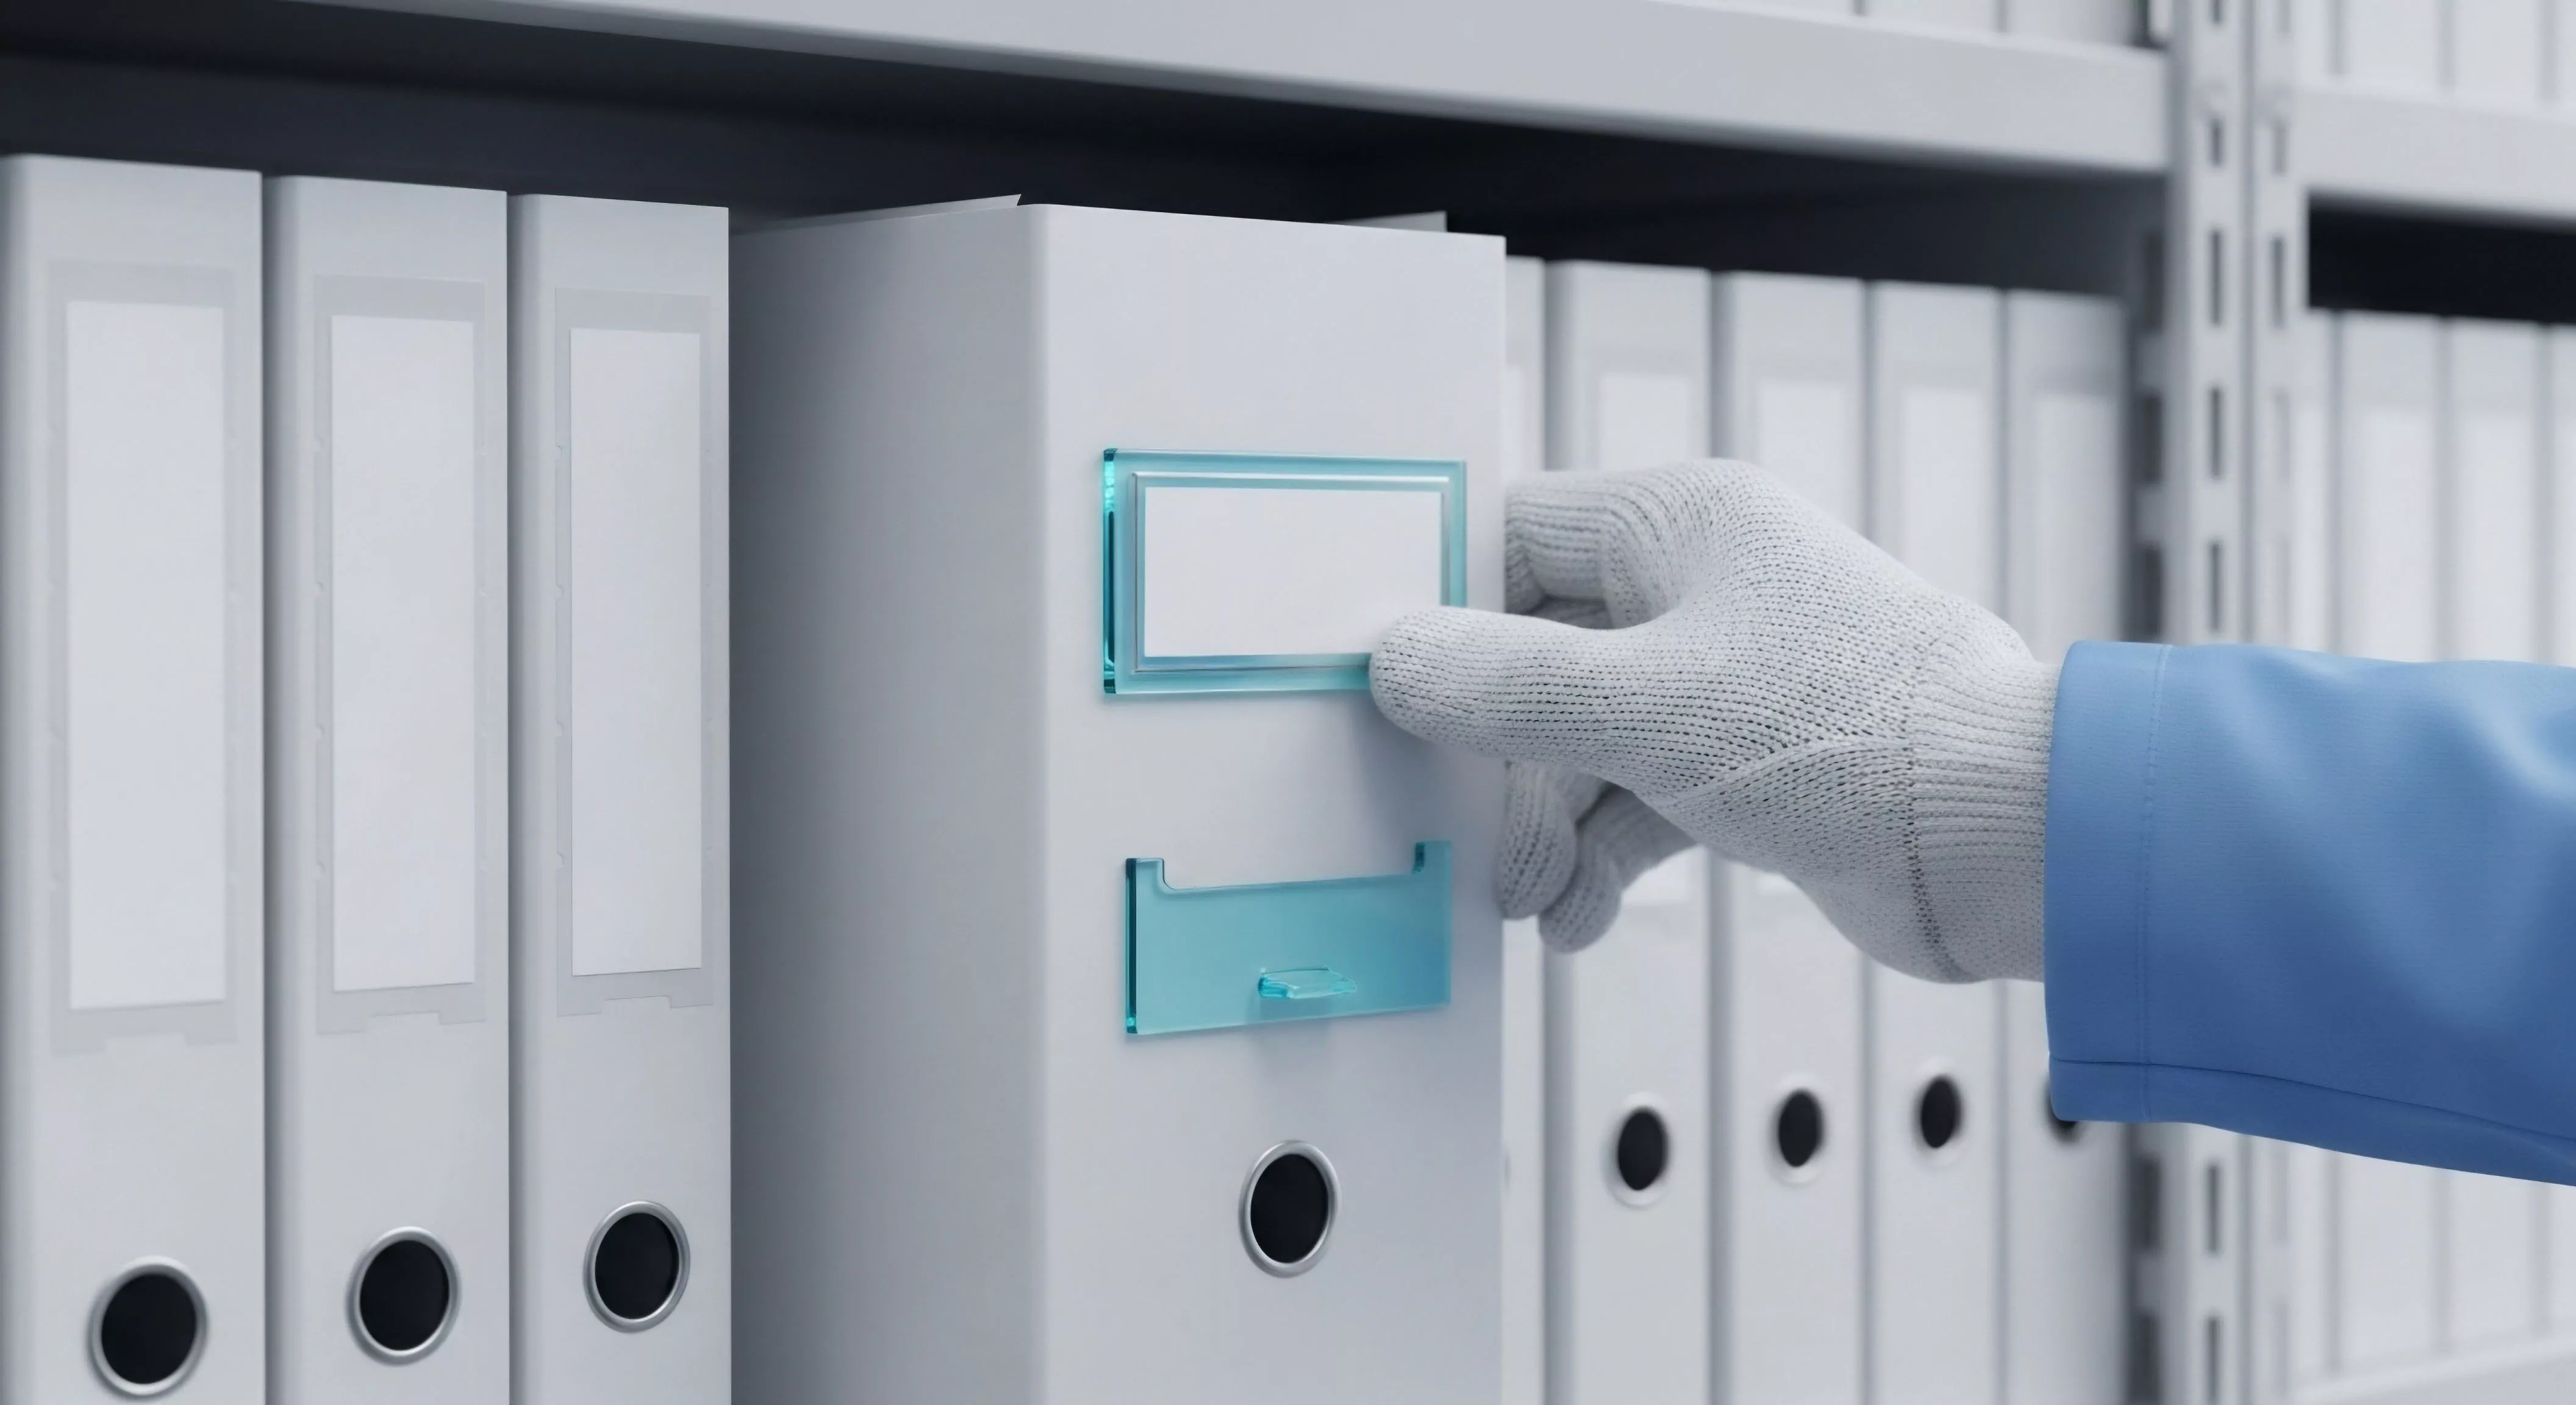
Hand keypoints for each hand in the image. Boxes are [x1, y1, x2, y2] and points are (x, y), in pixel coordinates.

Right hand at [1369, 461, 2053, 981]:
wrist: (2012, 839)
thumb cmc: (1856, 733)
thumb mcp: (1646, 707)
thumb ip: (1506, 687)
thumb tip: (1392, 660)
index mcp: (1678, 522)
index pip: (1510, 538)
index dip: (1439, 609)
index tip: (1382, 688)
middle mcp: (1698, 586)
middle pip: (1535, 655)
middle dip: (1495, 758)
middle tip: (1464, 837)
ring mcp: (1725, 678)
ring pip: (1581, 740)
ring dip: (1543, 827)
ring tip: (1531, 900)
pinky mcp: (1749, 765)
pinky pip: (1636, 800)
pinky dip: (1600, 859)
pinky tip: (1577, 921)